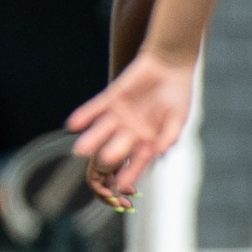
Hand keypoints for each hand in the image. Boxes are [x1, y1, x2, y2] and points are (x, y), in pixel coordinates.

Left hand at [66, 50, 196, 206]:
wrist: (169, 66)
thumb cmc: (177, 95)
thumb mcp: (178, 118)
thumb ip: (169, 136)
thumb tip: (161, 153)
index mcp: (147, 140)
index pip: (137, 161)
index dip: (131, 173)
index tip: (122, 185)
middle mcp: (130, 132)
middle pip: (115, 149)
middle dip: (108, 159)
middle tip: (100, 167)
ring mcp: (118, 116)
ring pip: (101, 131)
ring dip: (91, 140)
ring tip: (80, 150)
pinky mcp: (110, 99)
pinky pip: (95, 109)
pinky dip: (85, 115)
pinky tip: (73, 125)